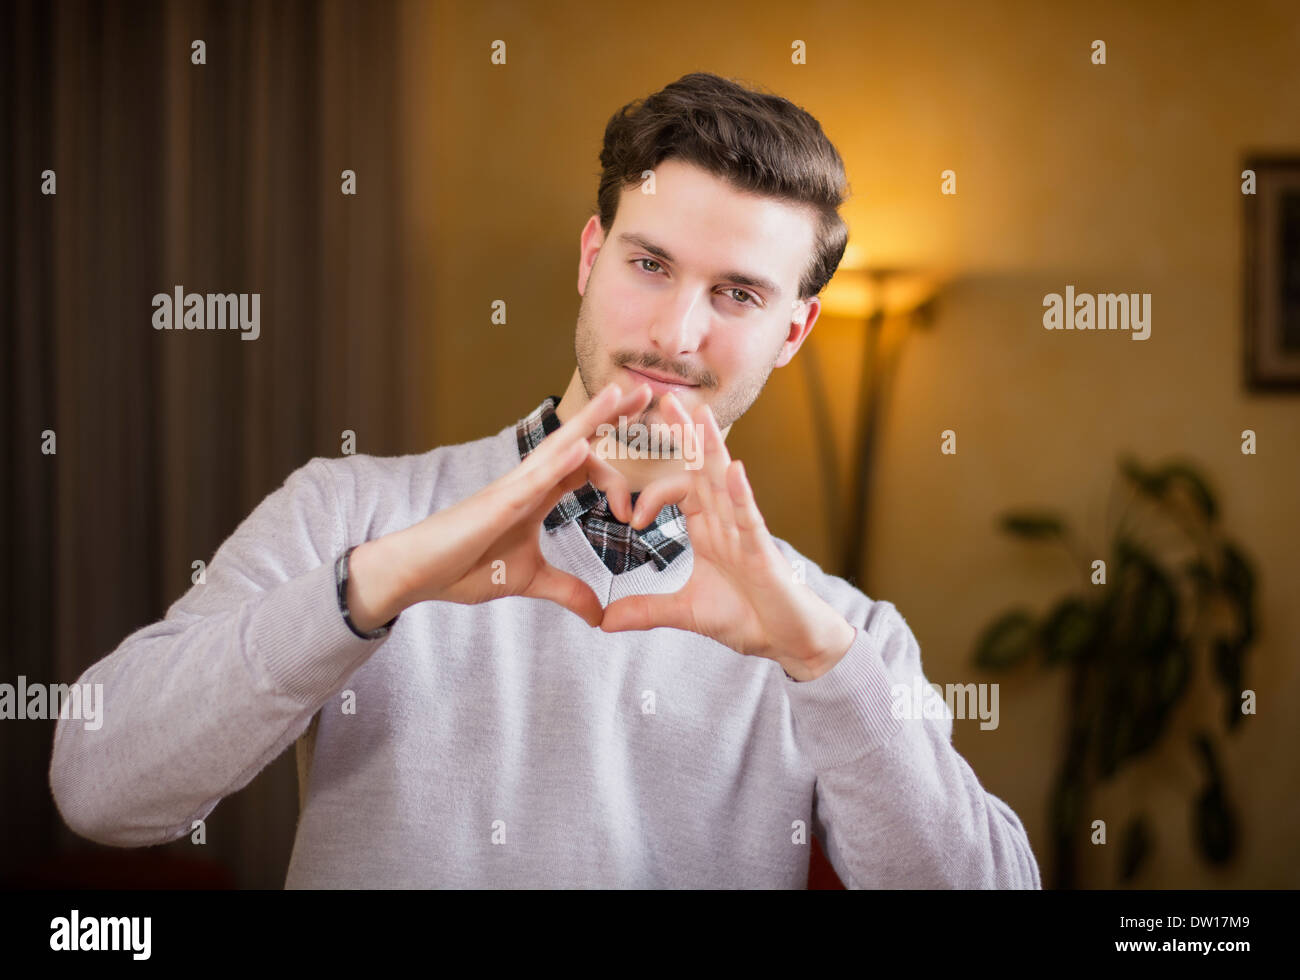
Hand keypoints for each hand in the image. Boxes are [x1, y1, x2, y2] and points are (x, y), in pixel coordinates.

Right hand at [348, 381, 653, 629]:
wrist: (416, 574)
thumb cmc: (463, 567)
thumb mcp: (530, 581)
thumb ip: (567, 592)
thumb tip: (599, 615)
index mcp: (537, 495)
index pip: (583, 466)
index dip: (614, 471)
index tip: (632, 512)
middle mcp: (527, 482)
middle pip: (576, 439)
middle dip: (611, 414)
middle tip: (646, 387)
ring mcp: (512, 487)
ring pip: (557, 445)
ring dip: (590, 418)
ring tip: (619, 393)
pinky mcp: (497, 503)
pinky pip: (533, 477)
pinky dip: (559, 460)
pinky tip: (583, 445)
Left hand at [599, 392, 855, 680]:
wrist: (785, 641)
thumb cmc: (746, 617)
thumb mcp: (685, 613)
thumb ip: (646, 610)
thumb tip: (604, 621)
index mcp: (710, 528)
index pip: (680, 490)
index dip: (652, 495)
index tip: (631, 518)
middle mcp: (727, 521)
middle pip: (704, 468)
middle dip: (686, 434)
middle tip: (665, 397)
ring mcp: (746, 532)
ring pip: (726, 480)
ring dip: (712, 447)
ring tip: (701, 413)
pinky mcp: (762, 550)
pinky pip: (749, 515)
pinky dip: (741, 493)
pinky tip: (733, 470)